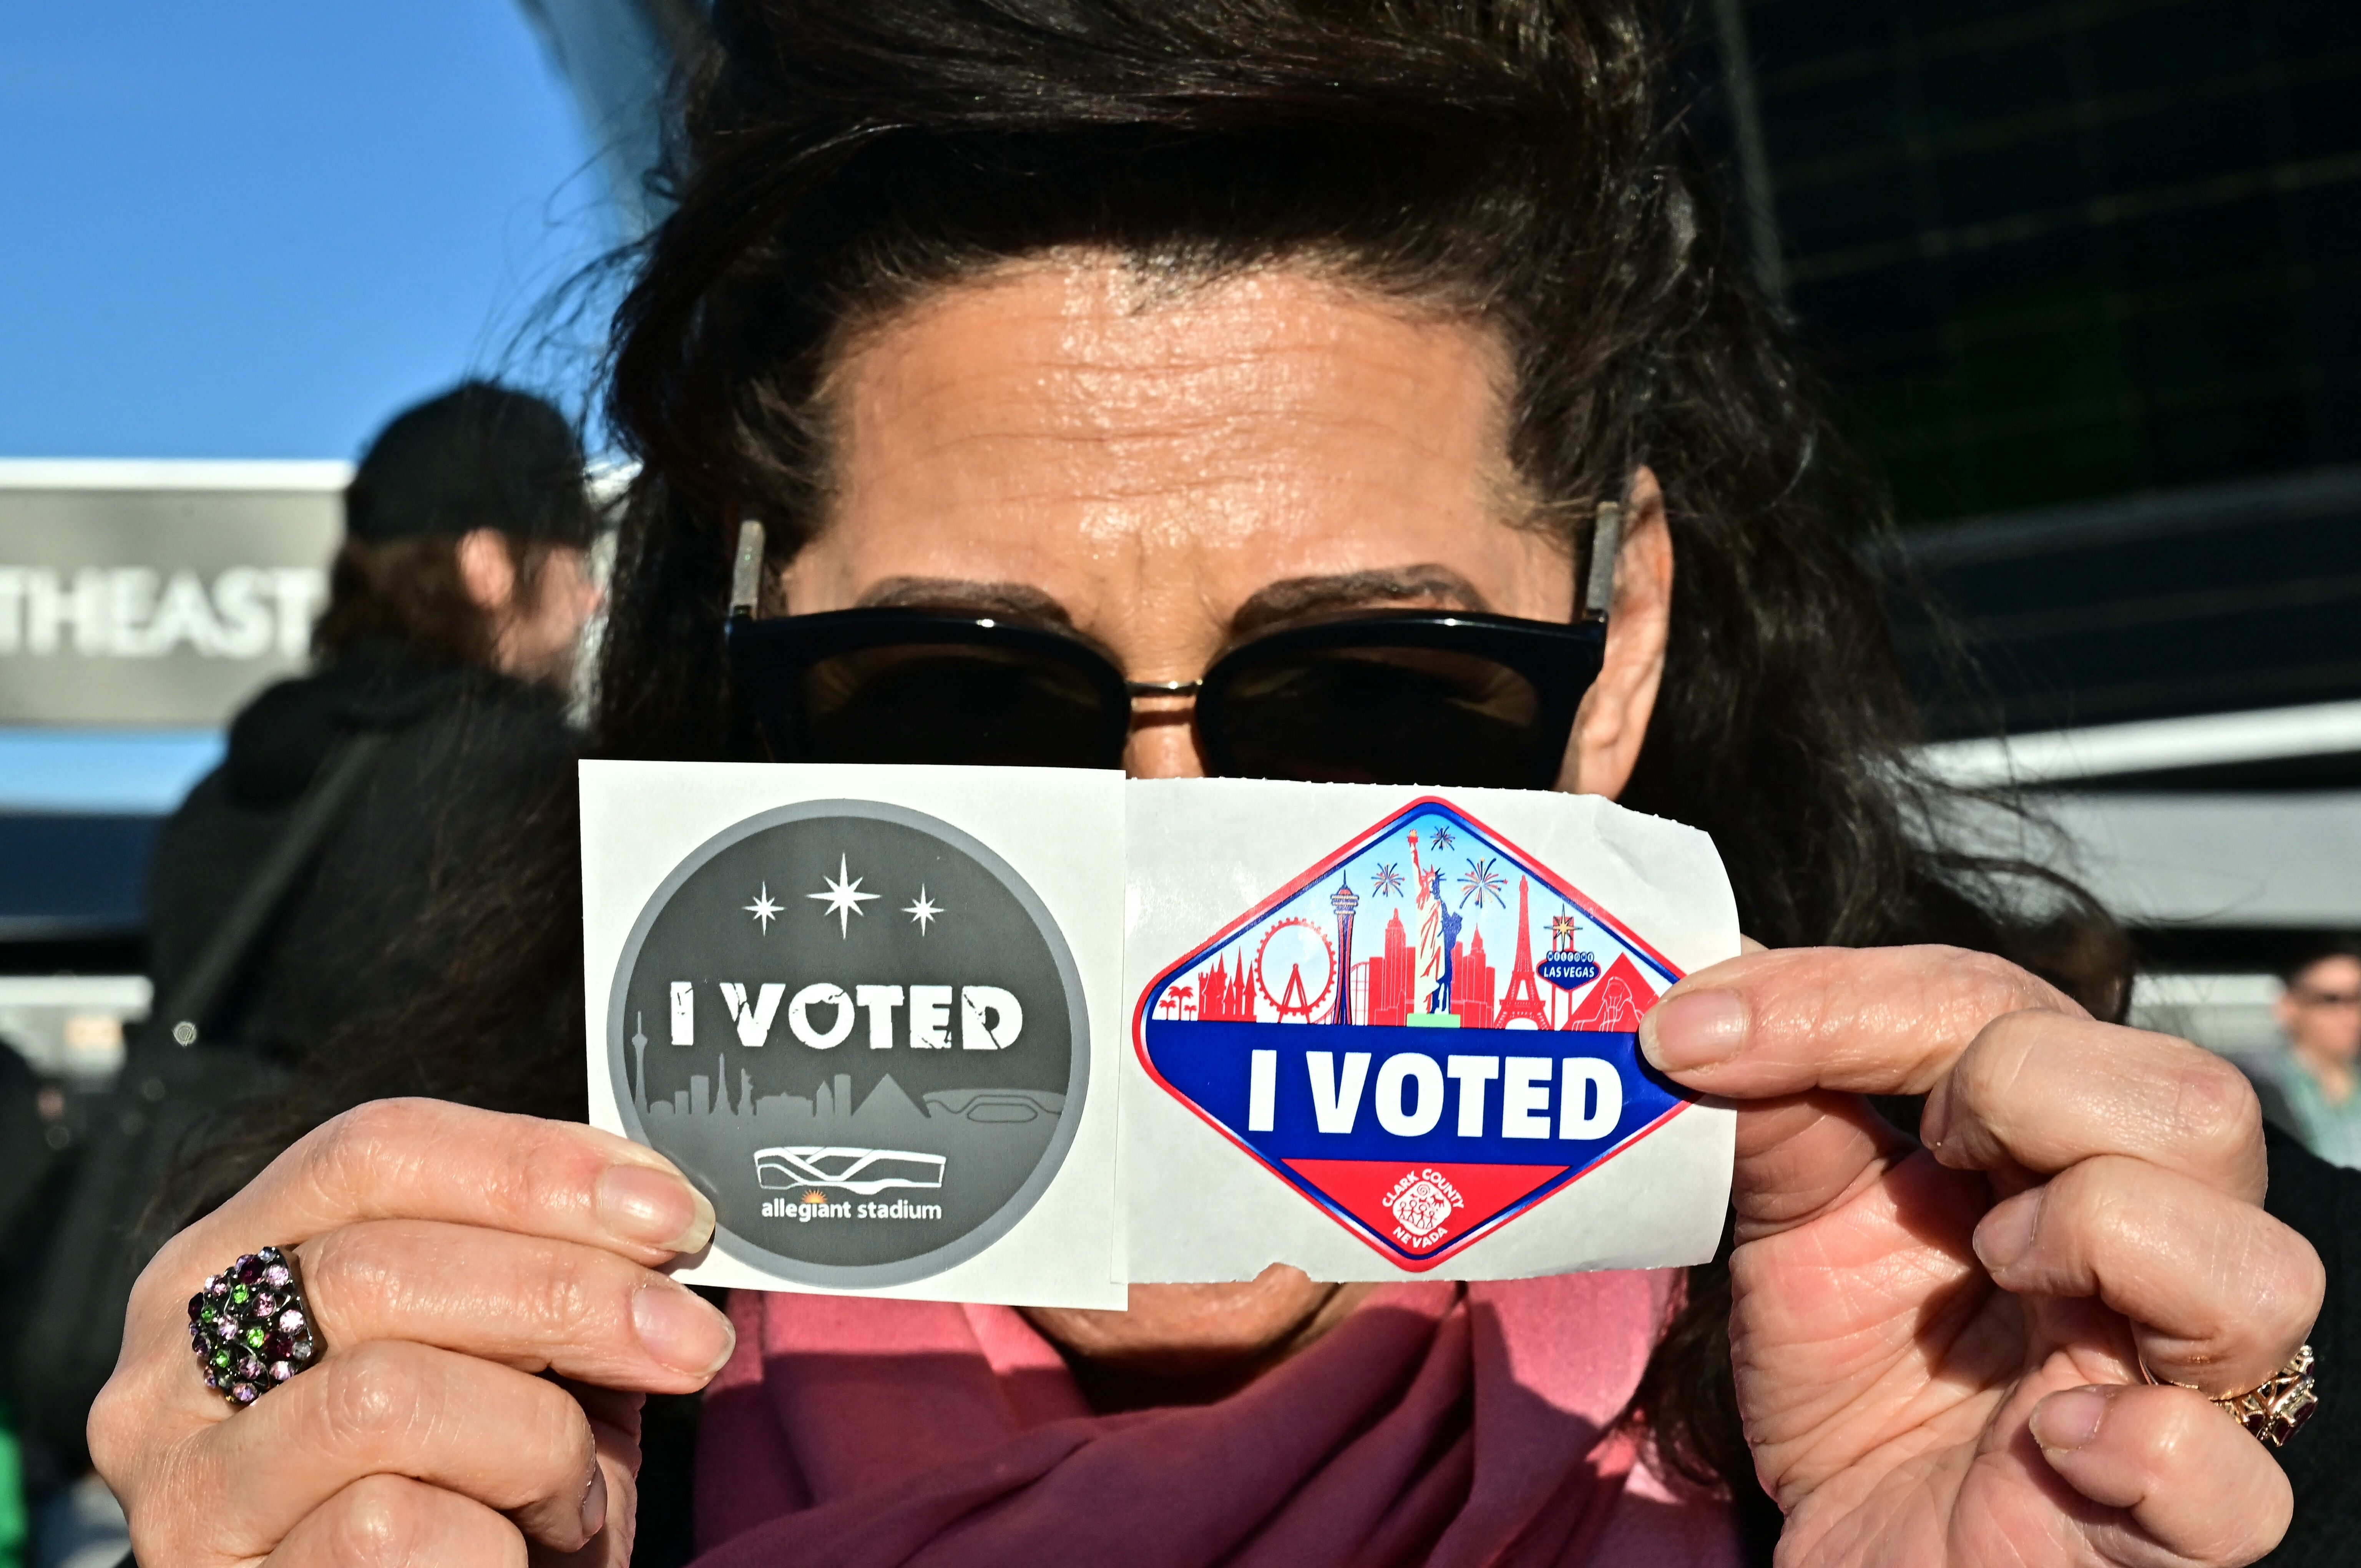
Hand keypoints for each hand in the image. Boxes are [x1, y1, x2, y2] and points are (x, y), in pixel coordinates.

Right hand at [89, 1099, 733, 1565]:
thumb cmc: (464, 1500)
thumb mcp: (508, 1367)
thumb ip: (551, 1280)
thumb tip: (665, 1212)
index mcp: (234, 1265)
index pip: (374, 1150)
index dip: (535, 1165)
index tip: (670, 1209)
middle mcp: (174, 1365)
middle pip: (381, 1265)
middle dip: (570, 1293)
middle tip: (690, 1342)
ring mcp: (188, 1486)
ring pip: (383, 1398)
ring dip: (533, 1440)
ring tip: (576, 1491)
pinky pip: (386, 1530)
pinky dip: (491, 1543)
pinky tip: (510, 1555)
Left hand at [1642, 946, 2322, 1567]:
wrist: (1855, 1546)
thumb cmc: (1854, 1383)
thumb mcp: (1793, 1229)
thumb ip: (1768, 1115)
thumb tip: (1701, 1006)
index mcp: (2063, 1153)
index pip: (2008, 1009)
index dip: (1848, 999)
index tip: (1696, 1034)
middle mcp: (2152, 1249)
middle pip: (2194, 1102)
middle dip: (2027, 1087)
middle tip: (1923, 1152)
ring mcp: (2173, 1389)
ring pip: (2259, 1270)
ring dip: (2110, 1234)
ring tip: (1997, 1267)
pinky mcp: (2166, 1530)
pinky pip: (2234, 1483)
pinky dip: (2150, 1445)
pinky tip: (2050, 1437)